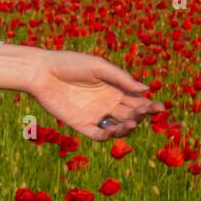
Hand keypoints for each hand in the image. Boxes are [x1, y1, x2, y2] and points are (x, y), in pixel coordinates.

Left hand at [23, 49, 164, 140]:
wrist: (41, 72)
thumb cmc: (70, 63)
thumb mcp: (98, 67)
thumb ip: (120, 78)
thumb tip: (146, 89)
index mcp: (115, 89)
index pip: (138, 100)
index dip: (150, 106)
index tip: (159, 108)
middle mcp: (108, 104)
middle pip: (131, 115)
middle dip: (140, 115)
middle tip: (142, 112)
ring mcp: (95, 115)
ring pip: (117, 127)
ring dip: (126, 128)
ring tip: (130, 123)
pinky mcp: (80, 124)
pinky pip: (97, 135)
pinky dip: (106, 136)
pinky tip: (112, 131)